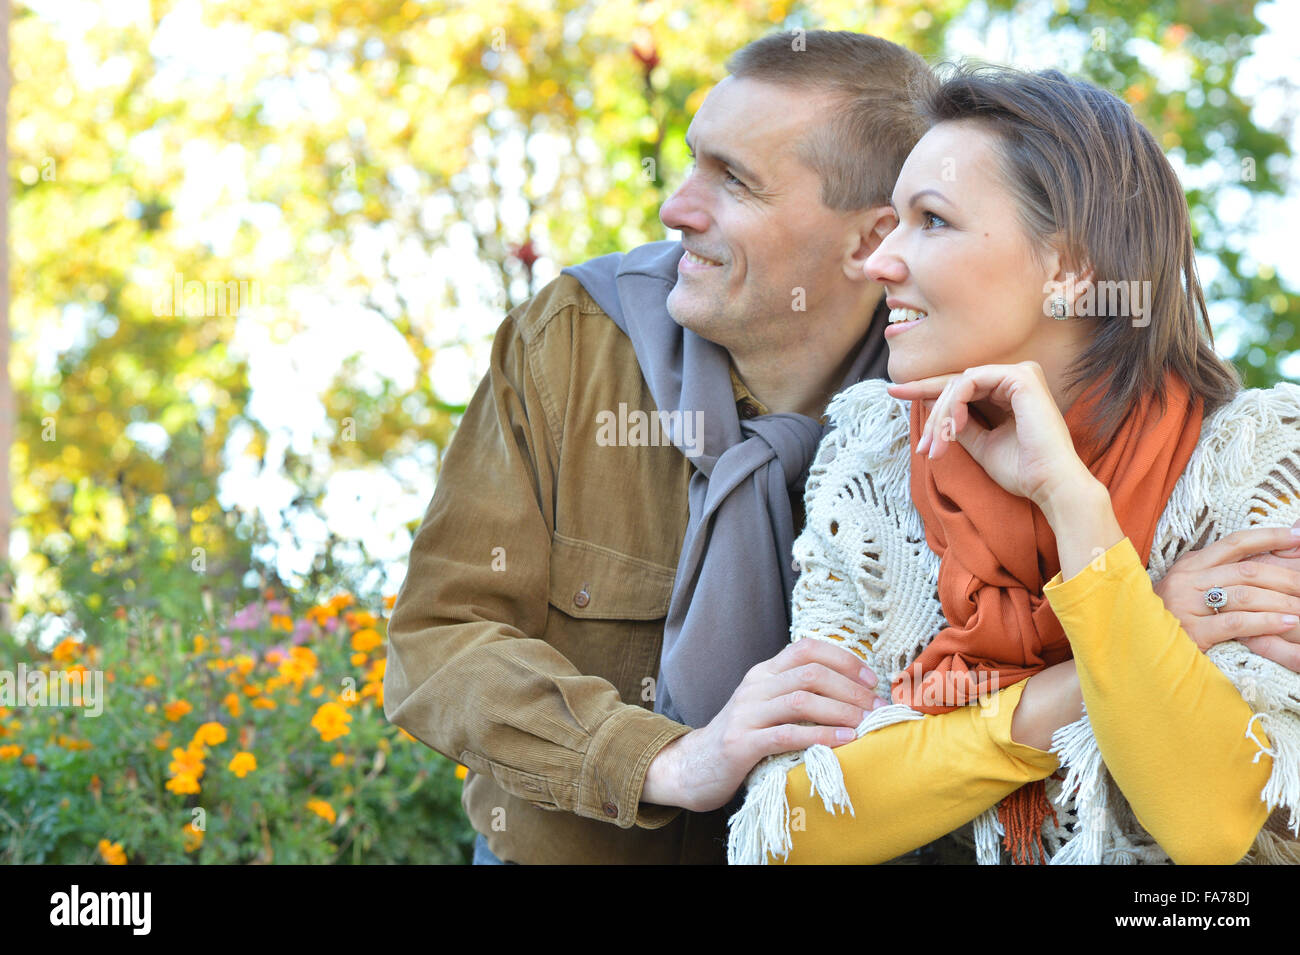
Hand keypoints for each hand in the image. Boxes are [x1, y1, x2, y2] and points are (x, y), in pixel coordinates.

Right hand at [640, 640, 884, 812]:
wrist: (692, 768)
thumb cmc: (742, 740)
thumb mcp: (766, 707)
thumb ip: (795, 694)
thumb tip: (852, 693)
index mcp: (763, 673)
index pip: (806, 647)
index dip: (844, 659)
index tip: (871, 680)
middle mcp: (754, 686)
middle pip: (810, 672)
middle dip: (851, 689)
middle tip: (877, 708)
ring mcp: (746, 714)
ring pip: (802, 700)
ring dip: (842, 711)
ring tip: (867, 724)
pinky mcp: (741, 744)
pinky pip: (788, 734)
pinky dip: (821, 736)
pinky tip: (845, 742)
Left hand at [886, 362, 1088, 507]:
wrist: (1050, 485)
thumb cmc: (1022, 470)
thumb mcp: (980, 445)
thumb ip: (958, 424)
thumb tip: (931, 405)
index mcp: (1009, 392)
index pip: (961, 387)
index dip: (926, 390)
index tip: (894, 393)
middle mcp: (1015, 378)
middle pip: (956, 385)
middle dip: (933, 415)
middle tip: (923, 447)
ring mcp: (1020, 373)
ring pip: (959, 385)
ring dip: (942, 417)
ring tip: (937, 447)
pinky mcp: (1021, 376)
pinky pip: (970, 383)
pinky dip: (955, 406)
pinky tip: (954, 429)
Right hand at [1154, 521, 1299, 670]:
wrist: (1138, 646)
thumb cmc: (1170, 617)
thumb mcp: (1189, 586)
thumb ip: (1217, 572)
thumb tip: (1257, 561)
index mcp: (1189, 565)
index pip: (1235, 543)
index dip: (1269, 537)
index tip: (1297, 536)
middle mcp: (1186, 580)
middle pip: (1246, 571)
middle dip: (1285, 577)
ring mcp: (1186, 605)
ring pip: (1245, 595)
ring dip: (1281, 602)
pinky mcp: (1191, 632)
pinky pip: (1235, 623)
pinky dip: (1265, 622)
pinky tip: (1286, 624)